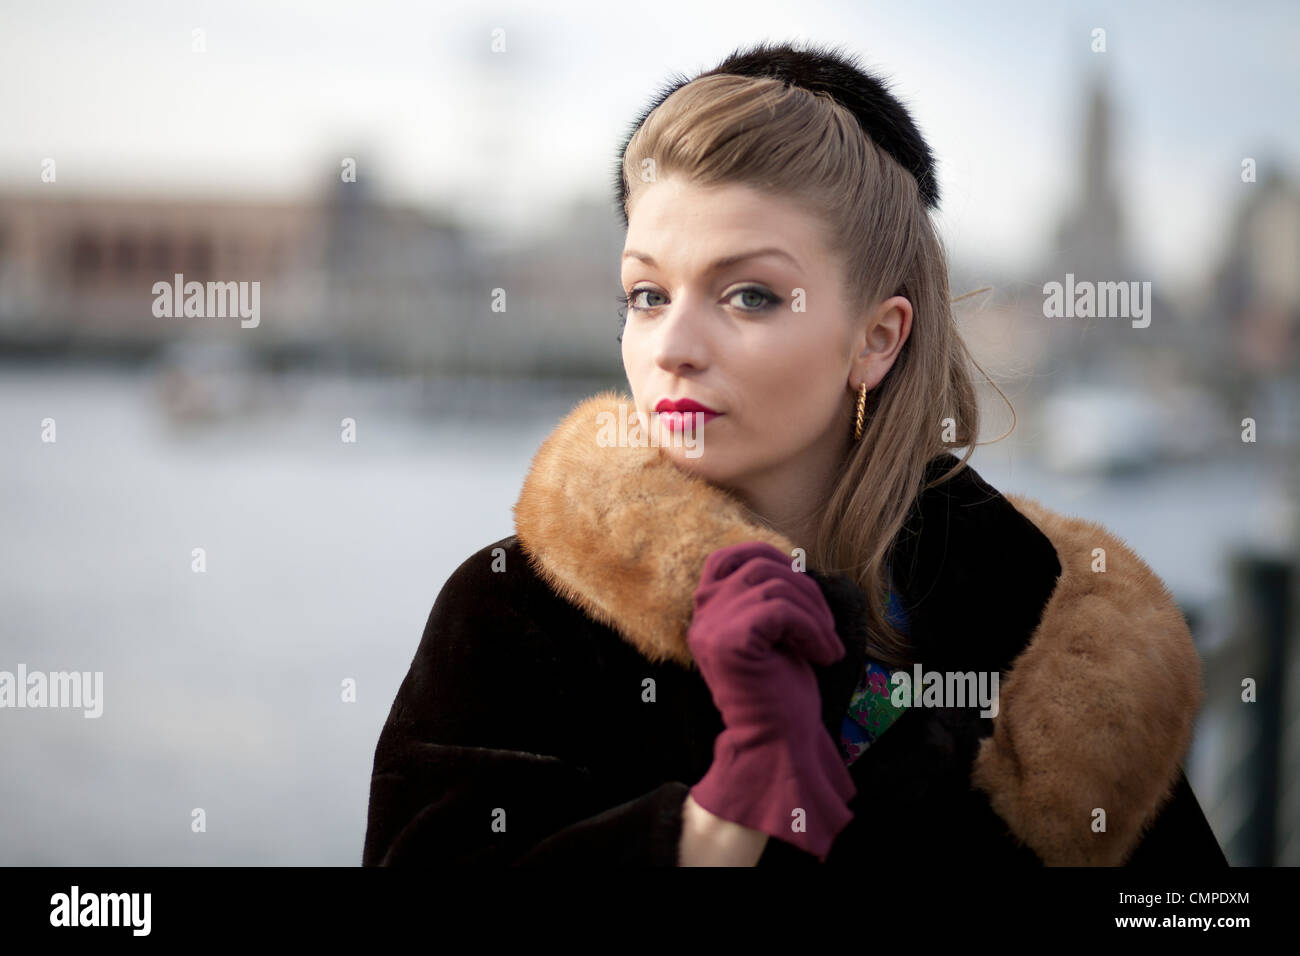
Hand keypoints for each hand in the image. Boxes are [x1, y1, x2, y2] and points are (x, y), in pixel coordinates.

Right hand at [686, 541, 855, 860]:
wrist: (775, 744)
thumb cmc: (779, 692)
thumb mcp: (771, 635)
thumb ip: (766, 598)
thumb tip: (792, 561)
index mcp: (705, 616)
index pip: (723, 558)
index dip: (764, 553)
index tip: (799, 573)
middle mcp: (702, 619)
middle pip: (759, 568)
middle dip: (804, 590)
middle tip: (825, 629)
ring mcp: (712, 629)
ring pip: (774, 586)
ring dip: (813, 614)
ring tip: (826, 647)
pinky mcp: (732, 642)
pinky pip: (782, 610)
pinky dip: (812, 630)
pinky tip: (823, 656)